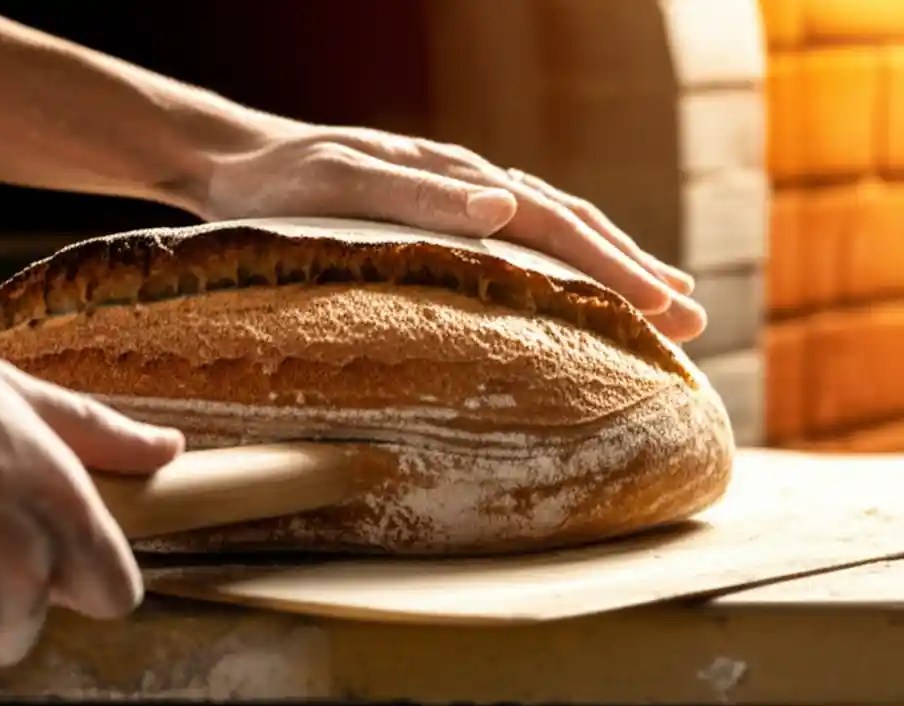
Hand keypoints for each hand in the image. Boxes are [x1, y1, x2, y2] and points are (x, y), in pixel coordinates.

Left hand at [201, 124, 705, 341]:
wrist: (235, 162)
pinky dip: (558, 261)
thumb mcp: (341, 183)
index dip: (614, 267)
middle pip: (568, 224)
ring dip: (607, 265)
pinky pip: (515, 238)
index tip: (668, 308)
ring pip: (549, 228)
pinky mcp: (434, 213)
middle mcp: (466, 182)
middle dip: (632, 271)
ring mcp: (453, 195)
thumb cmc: (280, 182)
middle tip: (693, 319)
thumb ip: (417, 195)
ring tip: (661, 300)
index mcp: (456, 176)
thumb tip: (503, 207)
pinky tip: (571, 283)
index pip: (553, 224)